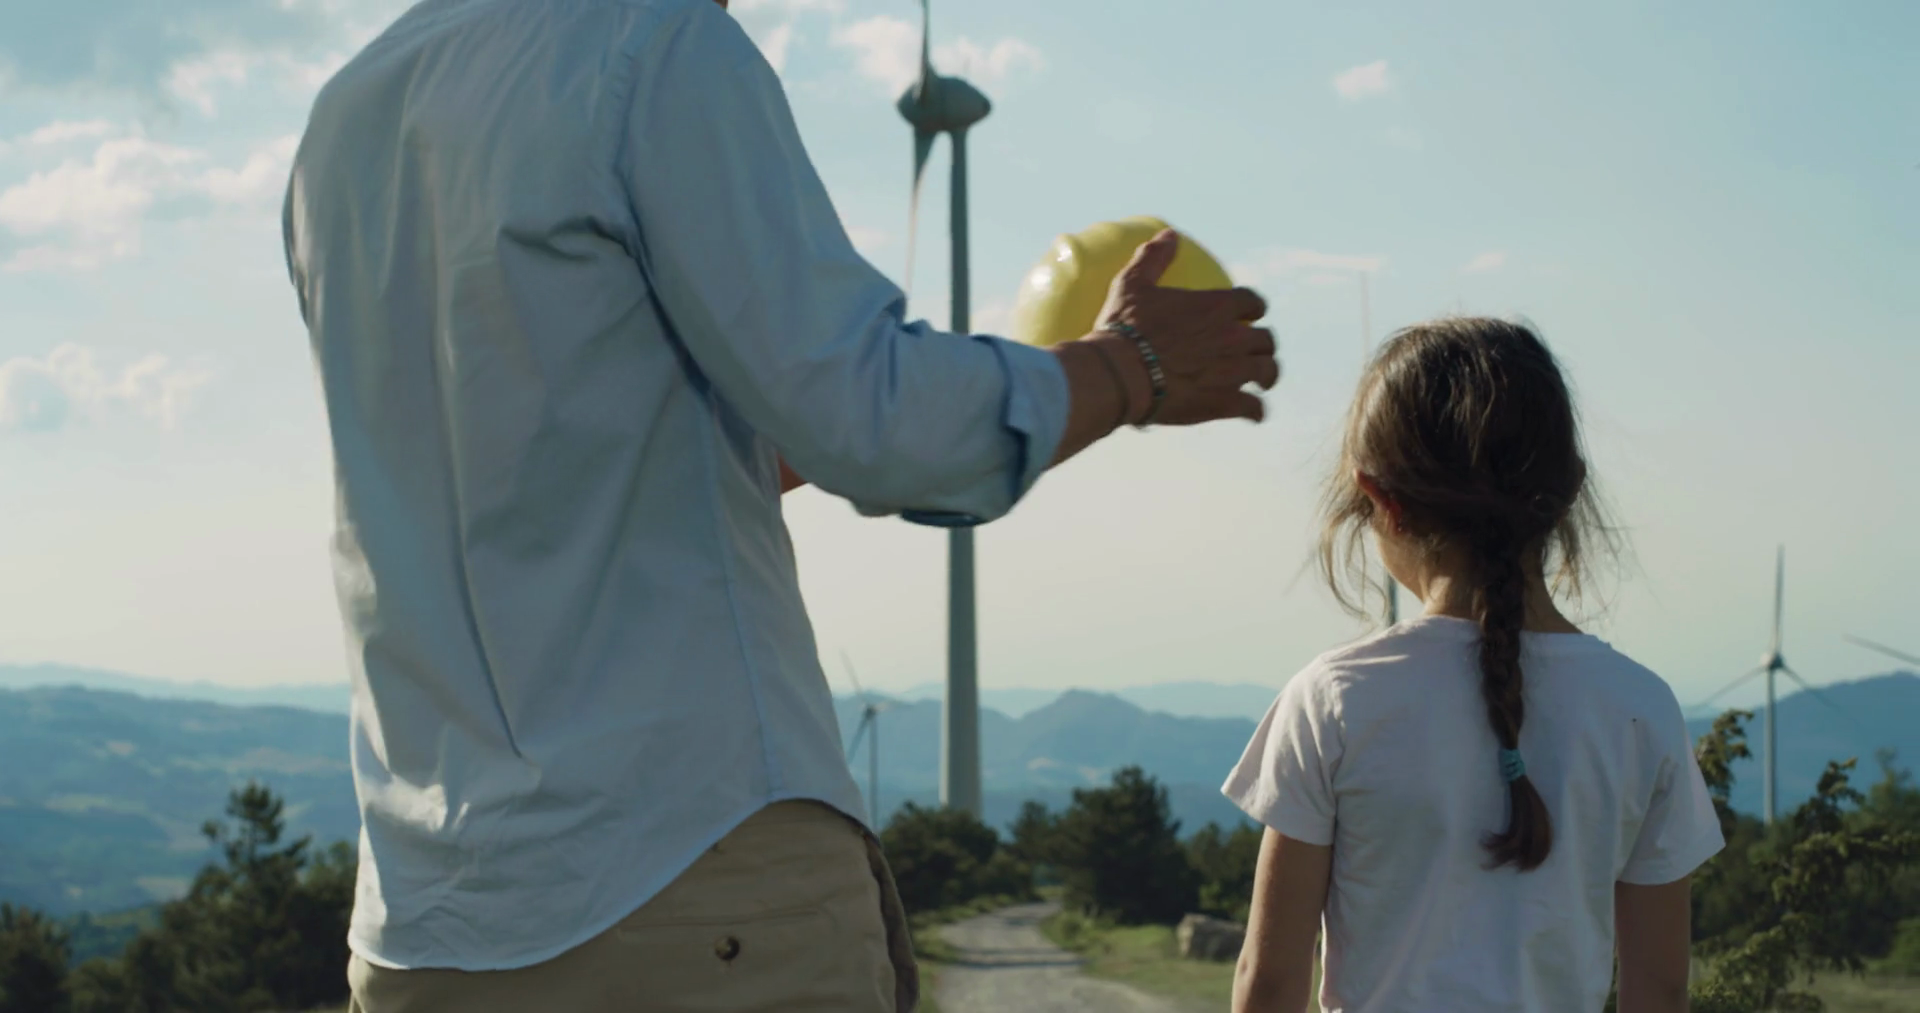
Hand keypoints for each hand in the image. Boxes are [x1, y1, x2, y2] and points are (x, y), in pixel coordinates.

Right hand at [1094, 229, 1278, 425]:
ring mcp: (1233, 370)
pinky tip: (1254, 414)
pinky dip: (1256, 410)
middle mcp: (1233, 337)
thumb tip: (1169, 234)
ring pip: (1267, 370)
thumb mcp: (1132, 284)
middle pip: (1266, 339)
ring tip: (1263, 382)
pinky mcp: (1225, 402)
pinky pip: (1254, 407)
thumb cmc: (1124, 328)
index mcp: (1217, 307)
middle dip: (1262, 343)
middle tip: (1254, 350)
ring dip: (1267, 375)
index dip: (1253, 308)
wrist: (1120, 374)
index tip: (1249, 315)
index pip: (1252, 302)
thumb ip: (1154, 257)